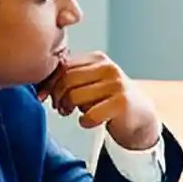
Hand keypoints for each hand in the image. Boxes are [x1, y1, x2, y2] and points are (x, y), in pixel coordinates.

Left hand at [36, 51, 160, 148]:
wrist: (140, 116)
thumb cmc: (110, 100)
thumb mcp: (92, 83)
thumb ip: (72, 78)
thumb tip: (42, 85)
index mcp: (98, 59)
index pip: (64, 66)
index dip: (50, 83)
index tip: (44, 96)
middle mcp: (109, 68)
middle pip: (67, 79)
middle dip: (58, 96)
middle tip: (60, 108)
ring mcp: (117, 85)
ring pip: (76, 96)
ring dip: (69, 109)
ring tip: (74, 113)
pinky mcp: (122, 103)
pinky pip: (90, 114)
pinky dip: (85, 121)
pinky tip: (89, 121)